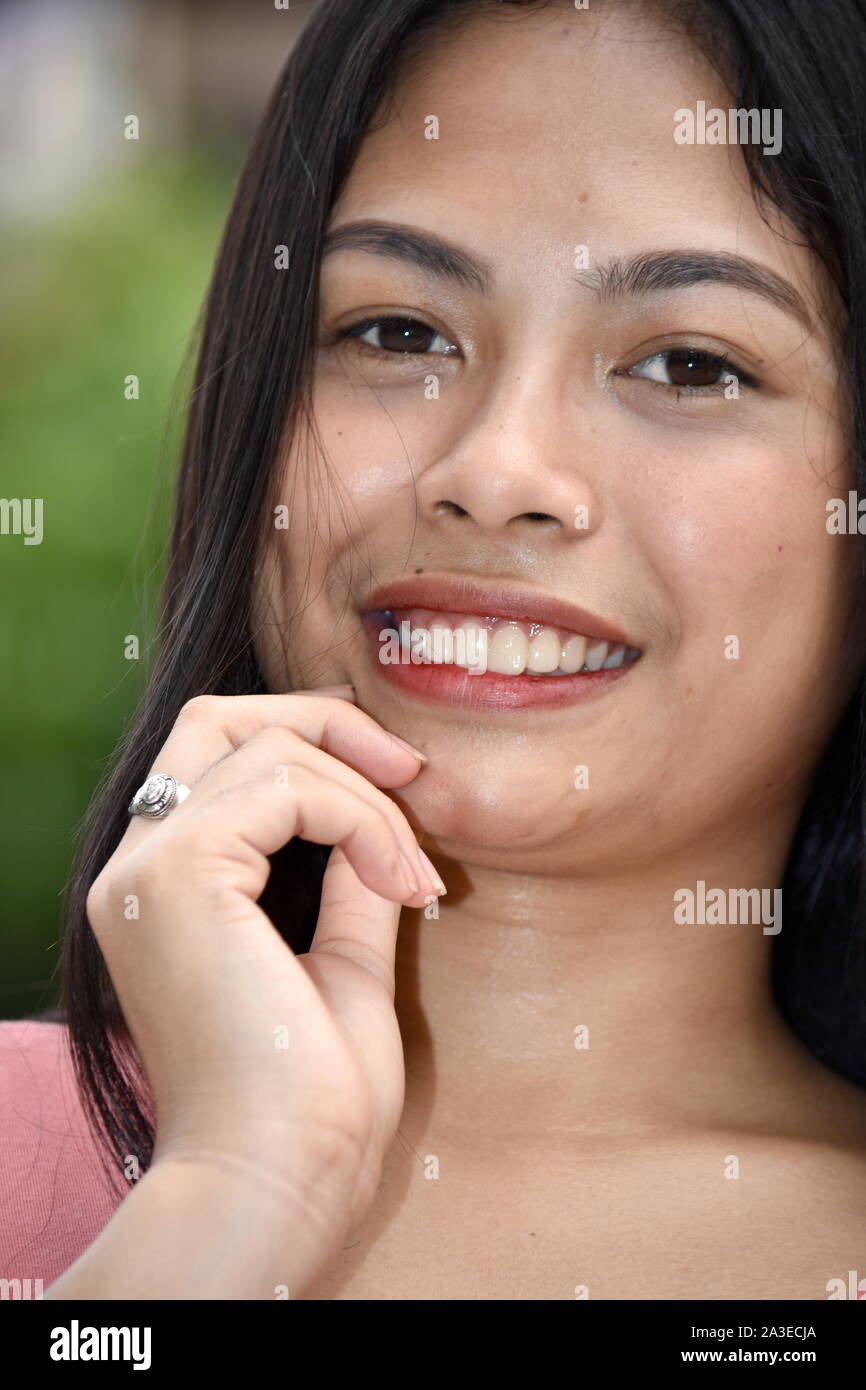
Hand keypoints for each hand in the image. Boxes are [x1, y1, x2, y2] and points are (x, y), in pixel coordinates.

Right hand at [85, 687, 443, 1276]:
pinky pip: (286, 788)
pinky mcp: (179, 874)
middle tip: (410, 771)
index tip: (405, 789)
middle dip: (325, 723)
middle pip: (217, 718)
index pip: (219, 756)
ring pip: (265, 746)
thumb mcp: (344, 957)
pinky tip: (401, 884)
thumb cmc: (312, 1094)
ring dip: (366, 795)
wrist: (282, 1176)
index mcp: (163, 889)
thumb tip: (383, 812)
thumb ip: (349, 876)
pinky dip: (361, 819)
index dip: (315, 745)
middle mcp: (136, 868)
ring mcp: (146, 867)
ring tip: (414, 876)